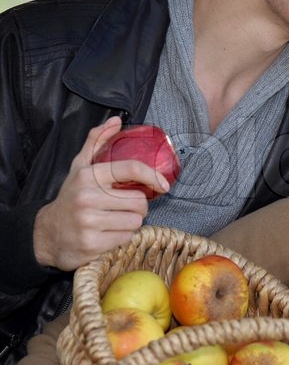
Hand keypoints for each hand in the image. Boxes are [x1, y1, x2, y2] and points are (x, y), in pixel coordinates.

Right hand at [33, 117, 170, 269]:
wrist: (48, 234)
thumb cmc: (72, 198)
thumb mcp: (80, 168)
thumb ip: (97, 142)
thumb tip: (116, 120)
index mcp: (88, 175)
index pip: (130, 169)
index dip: (152, 176)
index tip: (163, 184)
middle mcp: (87, 197)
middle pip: (139, 201)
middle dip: (138, 206)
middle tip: (125, 207)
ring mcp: (88, 222)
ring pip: (135, 221)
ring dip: (131, 222)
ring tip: (114, 220)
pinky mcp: (91, 244)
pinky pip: (126, 238)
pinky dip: (122, 237)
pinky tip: (108, 233)